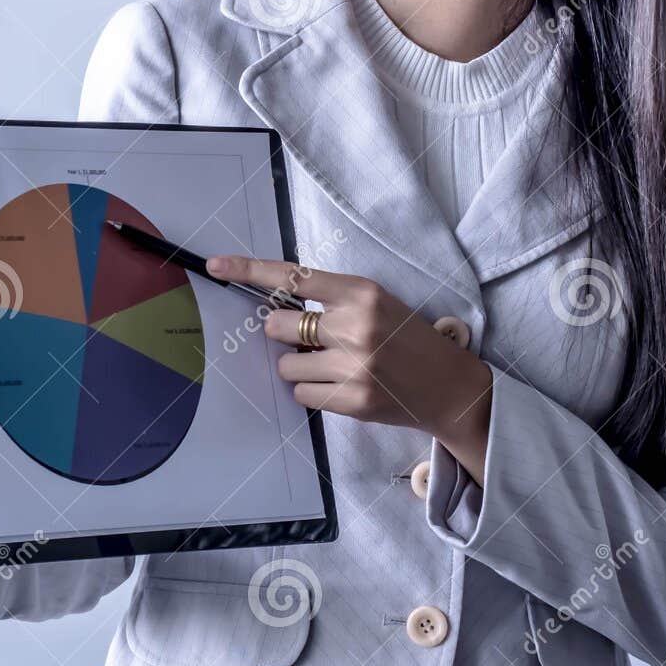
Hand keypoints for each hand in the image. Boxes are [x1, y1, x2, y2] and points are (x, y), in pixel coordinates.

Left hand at [205, 254, 493, 482]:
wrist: (448, 386)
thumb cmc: (406, 339)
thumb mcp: (375, 303)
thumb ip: (330, 300)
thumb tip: (274, 309)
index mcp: (361, 292)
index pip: (292, 277)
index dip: (248, 270)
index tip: (216, 265)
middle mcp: (355, 325)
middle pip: (278, 326)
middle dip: (286, 334)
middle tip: (315, 339)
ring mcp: (354, 366)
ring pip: (286, 365)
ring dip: (300, 367)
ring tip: (336, 365)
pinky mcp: (353, 401)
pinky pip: (302, 394)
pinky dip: (312, 391)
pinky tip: (342, 385)